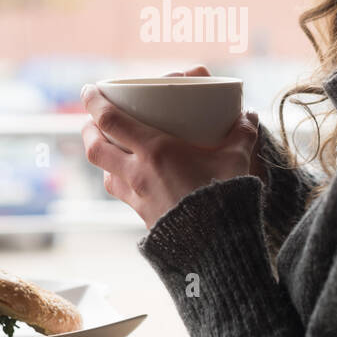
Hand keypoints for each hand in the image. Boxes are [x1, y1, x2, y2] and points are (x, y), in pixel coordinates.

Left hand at [80, 65, 259, 229]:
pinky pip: (119, 192)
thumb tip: (248, 115)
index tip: (90, 90)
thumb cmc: (224, 198)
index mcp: (155, 151)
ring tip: (108, 145)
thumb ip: (242, 133)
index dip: (94, 102)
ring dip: (100, 155)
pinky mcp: (143, 215)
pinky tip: (127, 175)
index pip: (110, 120)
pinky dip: (116, 179)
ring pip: (102, 171)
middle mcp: (137, 172)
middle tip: (94, 118)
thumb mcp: (236, 159)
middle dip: (88, 128)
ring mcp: (137, 196)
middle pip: (94, 146)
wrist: (216, 246)